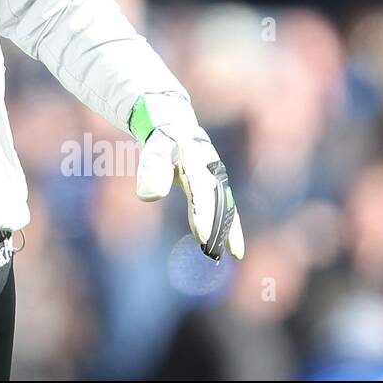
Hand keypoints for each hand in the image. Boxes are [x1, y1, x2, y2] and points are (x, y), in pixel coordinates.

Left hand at [136, 125, 244, 260]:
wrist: (177, 128)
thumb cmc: (163, 143)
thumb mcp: (154, 152)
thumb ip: (151, 170)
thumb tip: (148, 197)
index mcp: (196, 160)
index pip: (200, 191)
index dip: (202, 214)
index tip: (201, 237)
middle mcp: (212, 170)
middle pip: (217, 201)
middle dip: (216, 227)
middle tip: (211, 251)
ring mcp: (218, 178)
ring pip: (226, 207)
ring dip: (227, 231)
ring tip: (226, 254)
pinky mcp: (219, 187)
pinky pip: (228, 209)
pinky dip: (231, 228)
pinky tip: (234, 251)